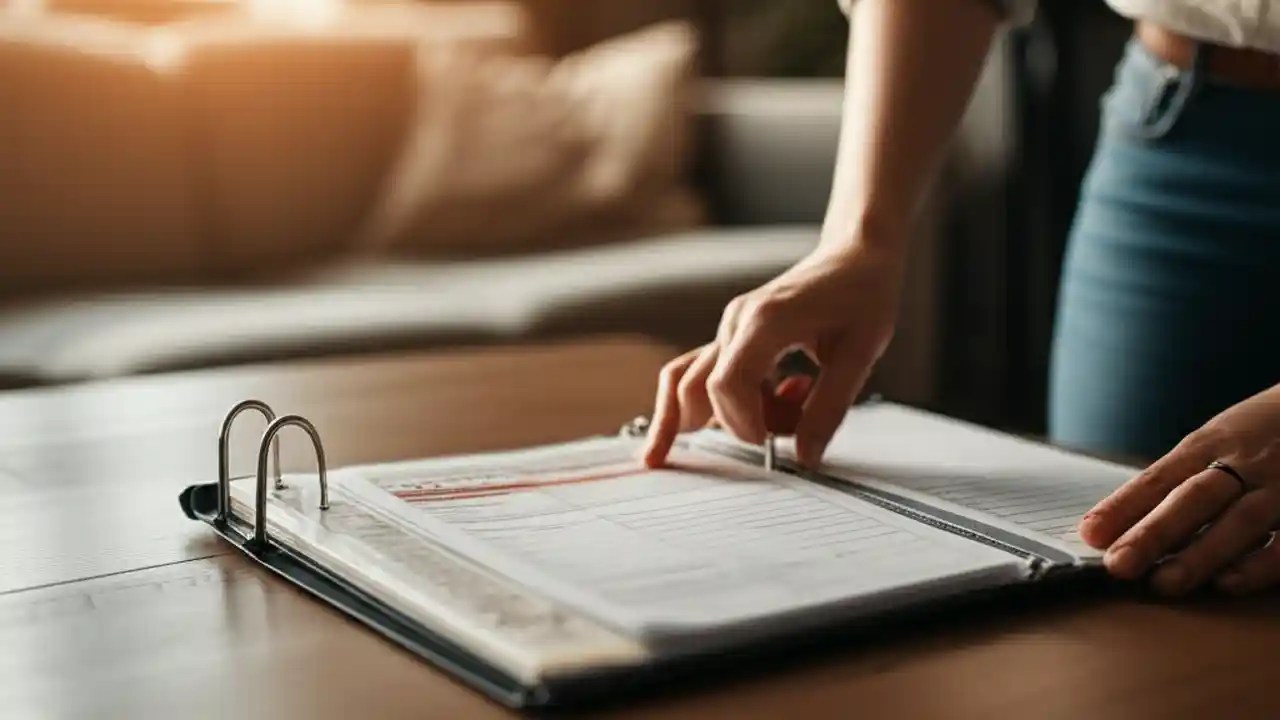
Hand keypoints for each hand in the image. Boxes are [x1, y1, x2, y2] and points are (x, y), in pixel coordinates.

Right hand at [642, 242, 905, 468]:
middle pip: (695, 388)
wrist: (857, 255)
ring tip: (782, 415)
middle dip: (734, 424)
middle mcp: (737, 322)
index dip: (742, 424)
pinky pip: (712, 377)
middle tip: (787, 429)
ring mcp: (730, 327)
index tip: (772, 444)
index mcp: (766, 321)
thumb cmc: (863, 293)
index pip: (725, 384)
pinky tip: (786, 394)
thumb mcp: (859, 356)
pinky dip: (737, 401)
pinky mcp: (734, 336)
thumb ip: (828, 409)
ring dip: (725, 415)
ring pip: (691, 383)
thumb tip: (805, 458)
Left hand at [1079, 384, 1279, 595]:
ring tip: (1163, 584)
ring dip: (1200, 555)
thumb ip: (1184, 476)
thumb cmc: (1268, 432)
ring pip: (1239, 521)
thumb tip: (1123, 521)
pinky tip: (1228, 584)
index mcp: (1214, 442)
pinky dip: (1260, 563)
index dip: (1125, 506)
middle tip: (1118, 565)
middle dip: (1154, 533)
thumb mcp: (1226, 438)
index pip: (1162, 476)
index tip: (1090, 534)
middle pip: (1194, 498)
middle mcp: (1247, 461)